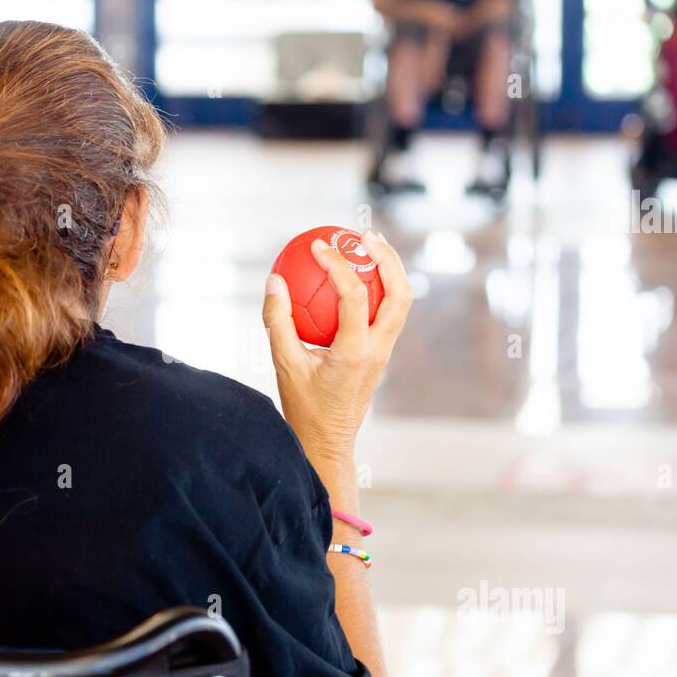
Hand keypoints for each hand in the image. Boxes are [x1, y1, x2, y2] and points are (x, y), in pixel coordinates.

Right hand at [262, 231, 412, 480]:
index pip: (355, 296)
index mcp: (355, 352)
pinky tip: (358, 274)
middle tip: (362, 234)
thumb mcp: (283, 364)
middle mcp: (378, 349)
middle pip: (400, 293)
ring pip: (401, 301)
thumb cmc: (303, 408)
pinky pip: (387, 312)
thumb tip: (274, 280)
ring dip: (391, 270)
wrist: (328, 442)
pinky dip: (379, 288)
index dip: (337, 264)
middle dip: (387, 258)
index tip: (317, 245)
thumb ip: (277, 321)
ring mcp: (385, 352)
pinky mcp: (381, 353)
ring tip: (369, 244)